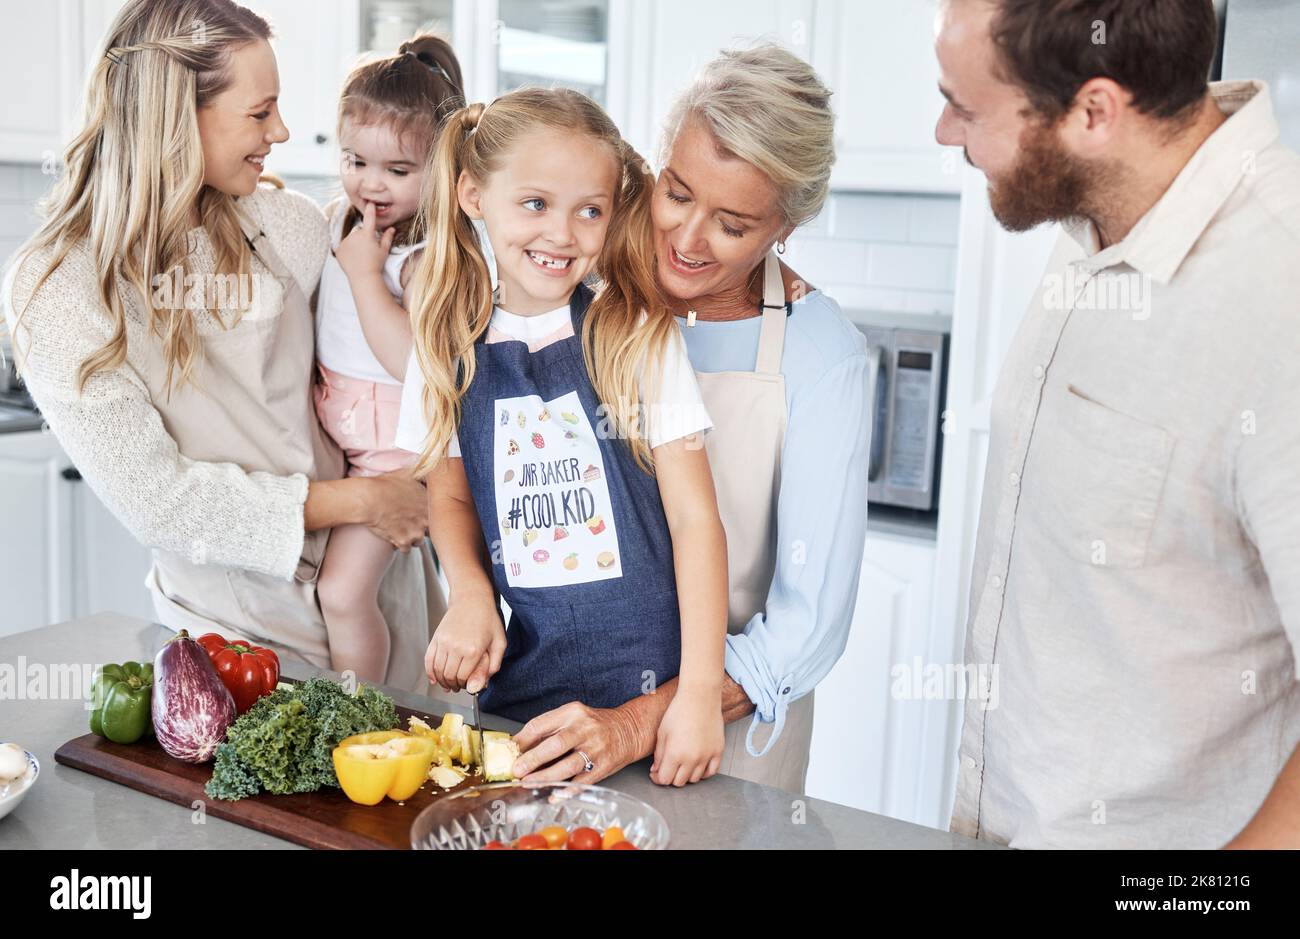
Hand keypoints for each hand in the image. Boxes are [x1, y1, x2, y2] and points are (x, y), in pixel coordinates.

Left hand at [335, 201, 394, 281]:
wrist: (363, 277)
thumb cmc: (376, 264)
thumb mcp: (384, 251)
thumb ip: (387, 238)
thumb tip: (392, 228)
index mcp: (367, 234)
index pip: (369, 218)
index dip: (370, 209)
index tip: (370, 202)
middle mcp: (355, 235)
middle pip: (359, 232)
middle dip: (363, 238)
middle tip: (367, 251)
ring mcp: (345, 242)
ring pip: (351, 240)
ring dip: (354, 244)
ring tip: (360, 257)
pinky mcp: (338, 249)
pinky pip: (343, 247)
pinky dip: (347, 251)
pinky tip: (352, 260)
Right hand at [364, 470, 427, 549]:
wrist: (369, 499)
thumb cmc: (384, 484)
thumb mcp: (406, 473)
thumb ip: (419, 472)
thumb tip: (424, 466)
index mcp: (429, 503)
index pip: (439, 514)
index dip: (430, 514)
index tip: (423, 513)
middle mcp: (426, 519)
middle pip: (431, 530)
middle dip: (422, 527)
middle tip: (412, 522)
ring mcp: (415, 532)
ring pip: (419, 541)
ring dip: (412, 537)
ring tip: (401, 529)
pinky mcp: (403, 541)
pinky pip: (405, 549)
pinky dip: (399, 545)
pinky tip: (394, 537)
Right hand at [425, 593, 505, 692]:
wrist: (471, 598)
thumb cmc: (487, 619)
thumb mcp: (499, 642)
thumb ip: (493, 666)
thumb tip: (480, 685)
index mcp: (473, 650)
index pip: (463, 678)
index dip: (465, 685)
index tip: (468, 685)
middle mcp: (456, 647)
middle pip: (449, 676)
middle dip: (454, 685)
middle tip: (458, 687)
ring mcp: (444, 642)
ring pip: (437, 670)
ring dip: (442, 681)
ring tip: (448, 684)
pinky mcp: (436, 638)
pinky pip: (428, 660)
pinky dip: (429, 672)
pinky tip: (434, 678)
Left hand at [512, 701, 650, 785]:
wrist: (629, 729)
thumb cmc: (595, 725)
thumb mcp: (573, 718)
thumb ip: (548, 730)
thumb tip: (518, 748)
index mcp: (572, 712)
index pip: (541, 724)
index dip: (522, 740)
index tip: (510, 753)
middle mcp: (584, 728)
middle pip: (555, 745)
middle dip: (532, 760)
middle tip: (517, 771)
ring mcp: (596, 748)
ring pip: (568, 765)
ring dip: (545, 777)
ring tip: (529, 784)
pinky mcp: (604, 765)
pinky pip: (582, 781)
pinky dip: (566, 790)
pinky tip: (553, 795)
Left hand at [651, 685, 722, 786]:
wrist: (700, 697)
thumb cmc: (679, 710)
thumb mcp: (662, 732)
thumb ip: (658, 755)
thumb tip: (656, 770)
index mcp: (675, 753)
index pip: (665, 779)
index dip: (657, 778)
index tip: (656, 774)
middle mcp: (692, 758)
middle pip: (679, 782)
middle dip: (671, 777)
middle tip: (668, 768)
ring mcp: (707, 756)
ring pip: (695, 779)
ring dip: (686, 775)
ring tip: (682, 764)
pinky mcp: (718, 751)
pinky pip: (711, 772)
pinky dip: (703, 773)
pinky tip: (696, 765)